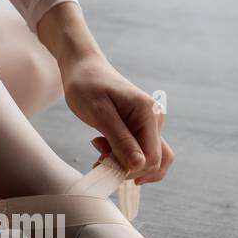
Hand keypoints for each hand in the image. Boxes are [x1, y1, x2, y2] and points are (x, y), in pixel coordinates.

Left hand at [60, 53, 173, 183]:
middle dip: (127, 168)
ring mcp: (149, 124)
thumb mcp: (100, 114)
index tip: (102, 161)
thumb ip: (120, 140)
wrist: (83, 68)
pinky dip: (122, 158)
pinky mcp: (140, 127)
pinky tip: (102, 149)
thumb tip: (138, 166)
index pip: (152, 158)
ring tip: (100, 154)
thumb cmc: (87, 86)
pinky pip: (139, 152)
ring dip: (124, 165)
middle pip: (155, 162)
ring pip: (148, 159)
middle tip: (98, 156)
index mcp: (149, 114)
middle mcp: (155, 119)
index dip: (130, 169)